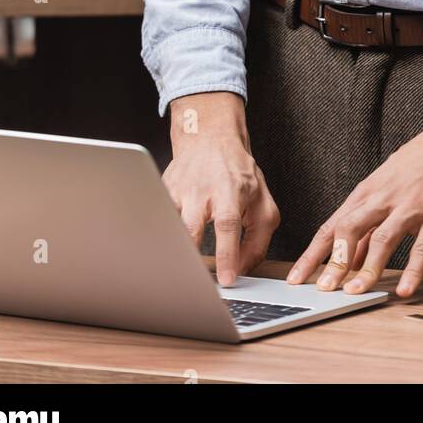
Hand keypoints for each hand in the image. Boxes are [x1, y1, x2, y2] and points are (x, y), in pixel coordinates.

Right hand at [163, 92, 280, 285]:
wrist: (210, 138)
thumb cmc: (238, 173)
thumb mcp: (262, 202)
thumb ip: (258, 239)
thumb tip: (242, 271)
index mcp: (230, 190)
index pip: (228, 224)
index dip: (227, 254)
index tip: (226, 279)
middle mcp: (202, 189)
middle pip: (191, 227)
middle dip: (191, 257)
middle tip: (196, 283)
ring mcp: (179, 189)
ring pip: (170, 225)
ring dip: (173, 249)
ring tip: (178, 271)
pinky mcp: (163, 191)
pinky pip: (159, 218)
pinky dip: (162, 236)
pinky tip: (166, 248)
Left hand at [285, 89, 422, 298]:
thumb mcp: (388, 182)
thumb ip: (370, 219)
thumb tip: (350, 256)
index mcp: (369, 191)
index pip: (333, 225)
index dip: (313, 253)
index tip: (297, 277)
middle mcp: (385, 197)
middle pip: (350, 230)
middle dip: (333, 262)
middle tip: (322, 289)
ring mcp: (411, 206)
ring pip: (382, 240)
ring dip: (367, 269)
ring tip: (355, 292)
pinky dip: (413, 270)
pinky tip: (404, 289)